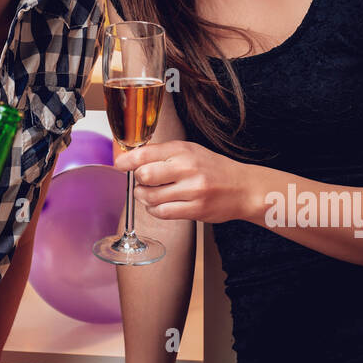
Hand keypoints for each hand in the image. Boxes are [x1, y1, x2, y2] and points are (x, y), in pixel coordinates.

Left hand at [115, 139, 254, 223]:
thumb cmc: (213, 168)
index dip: (127, 160)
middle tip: (142, 181)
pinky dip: (155, 210)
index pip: (146, 153)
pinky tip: (160, 205)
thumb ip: (163, 154)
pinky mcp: (195, 209)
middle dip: (138, 180)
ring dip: (144, 197)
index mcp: (183, 150)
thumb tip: (131, 159)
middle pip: (144, 175)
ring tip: (149, 194)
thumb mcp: (190, 151)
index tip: (119, 165)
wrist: (243, 188)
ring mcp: (192, 190)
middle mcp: (187, 168)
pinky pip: (162, 212)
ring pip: (150, 197)